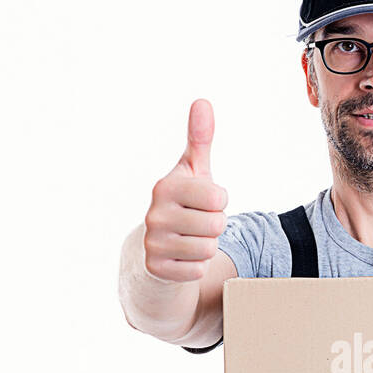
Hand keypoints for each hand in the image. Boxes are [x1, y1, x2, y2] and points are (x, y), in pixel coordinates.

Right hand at [143, 99, 228, 281]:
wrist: (155, 249)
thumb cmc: (182, 205)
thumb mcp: (192, 172)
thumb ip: (199, 140)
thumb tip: (203, 101)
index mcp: (165, 187)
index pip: (218, 197)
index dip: (219, 202)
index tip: (203, 202)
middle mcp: (154, 214)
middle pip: (217, 225)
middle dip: (214, 226)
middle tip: (197, 224)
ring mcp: (153, 243)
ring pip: (209, 249)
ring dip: (206, 247)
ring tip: (190, 240)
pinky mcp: (156, 269)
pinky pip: (198, 270)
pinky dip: (196, 266)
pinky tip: (182, 258)